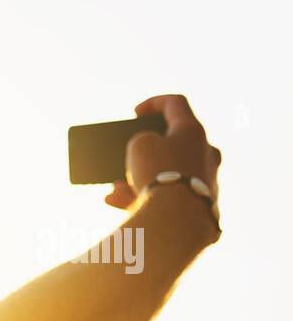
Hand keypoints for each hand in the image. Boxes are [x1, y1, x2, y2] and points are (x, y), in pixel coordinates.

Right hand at [104, 94, 221, 208]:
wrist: (177, 218)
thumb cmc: (159, 173)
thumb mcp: (139, 146)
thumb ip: (142, 141)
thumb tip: (147, 156)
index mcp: (193, 130)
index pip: (176, 103)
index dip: (153, 103)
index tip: (135, 113)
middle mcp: (205, 152)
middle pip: (174, 142)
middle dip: (147, 149)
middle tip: (128, 155)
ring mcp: (205, 179)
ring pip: (168, 173)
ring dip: (140, 177)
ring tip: (114, 188)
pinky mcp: (200, 204)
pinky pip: (169, 196)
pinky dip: (145, 197)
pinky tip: (117, 202)